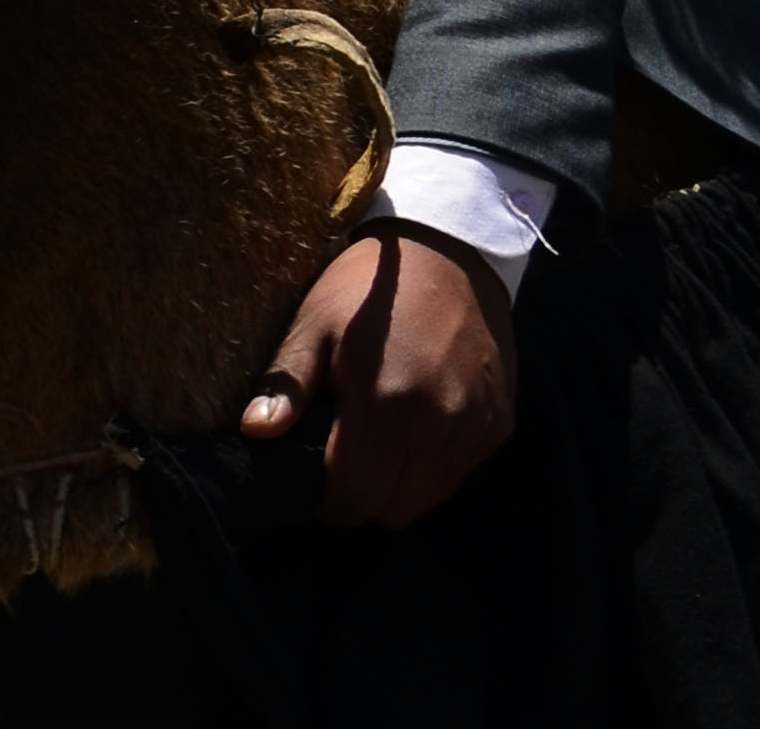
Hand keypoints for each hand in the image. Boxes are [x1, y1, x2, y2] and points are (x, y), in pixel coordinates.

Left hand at [245, 228, 516, 526]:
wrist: (449, 249)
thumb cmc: (366, 285)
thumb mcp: (315, 321)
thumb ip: (288, 381)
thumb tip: (257, 431)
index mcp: (389, 402)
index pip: (357, 498)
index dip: (329, 502)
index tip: (314, 481)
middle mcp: (442, 424)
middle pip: (395, 511)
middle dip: (363, 498)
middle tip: (342, 458)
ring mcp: (478, 427)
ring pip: (430, 498)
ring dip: (399, 485)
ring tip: (378, 439)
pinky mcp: (501, 423)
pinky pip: (460, 473)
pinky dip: (432, 466)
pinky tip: (414, 425)